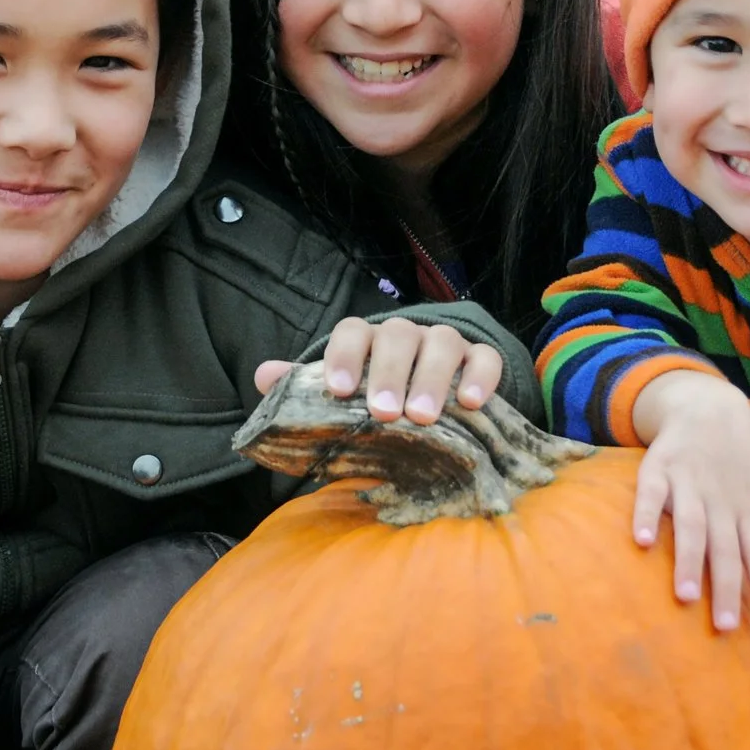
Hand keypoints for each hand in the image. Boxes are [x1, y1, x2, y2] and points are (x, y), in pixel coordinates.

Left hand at [253, 316, 502, 424]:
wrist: (431, 399)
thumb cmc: (376, 398)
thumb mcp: (342, 396)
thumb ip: (303, 388)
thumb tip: (264, 376)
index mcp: (367, 340)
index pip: (352, 332)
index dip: (344, 356)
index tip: (339, 390)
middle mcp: (406, 335)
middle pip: (398, 336)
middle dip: (389, 373)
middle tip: (384, 413)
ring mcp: (445, 343)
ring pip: (442, 342)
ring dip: (431, 378)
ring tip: (423, 417)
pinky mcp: (480, 360)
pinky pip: (485, 358)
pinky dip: (479, 376)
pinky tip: (470, 403)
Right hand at [629, 373, 749, 630]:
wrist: (710, 407)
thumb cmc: (742, 459)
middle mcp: (723, 499)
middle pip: (726, 548)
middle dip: (728, 586)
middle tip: (726, 626)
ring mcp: (690, 483)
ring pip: (691, 526)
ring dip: (689, 560)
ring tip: (685, 596)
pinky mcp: (659, 468)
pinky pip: (651, 494)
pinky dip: (647, 514)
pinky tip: (644, 541)